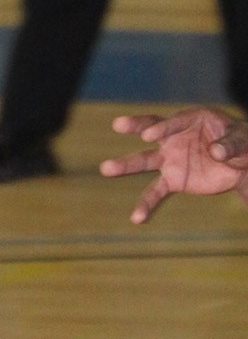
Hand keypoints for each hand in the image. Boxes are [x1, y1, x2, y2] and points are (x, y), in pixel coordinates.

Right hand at [99, 108, 247, 222]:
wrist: (242, 165)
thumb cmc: (243, 144)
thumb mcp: (244, 140)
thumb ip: (231, 143)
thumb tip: (216, 152)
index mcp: (194, 120)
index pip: (174, 122)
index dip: (162, 128)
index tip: (148, 136)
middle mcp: (176, 137)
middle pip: (153, 131)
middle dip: (135, 126)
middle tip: (118, 124)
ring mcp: (171, 159)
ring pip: (145, 161)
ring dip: (126, 165)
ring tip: (106, 168)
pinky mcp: (173, 180)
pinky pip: (156, 192)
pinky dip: (146, 205)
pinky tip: (137, 218)